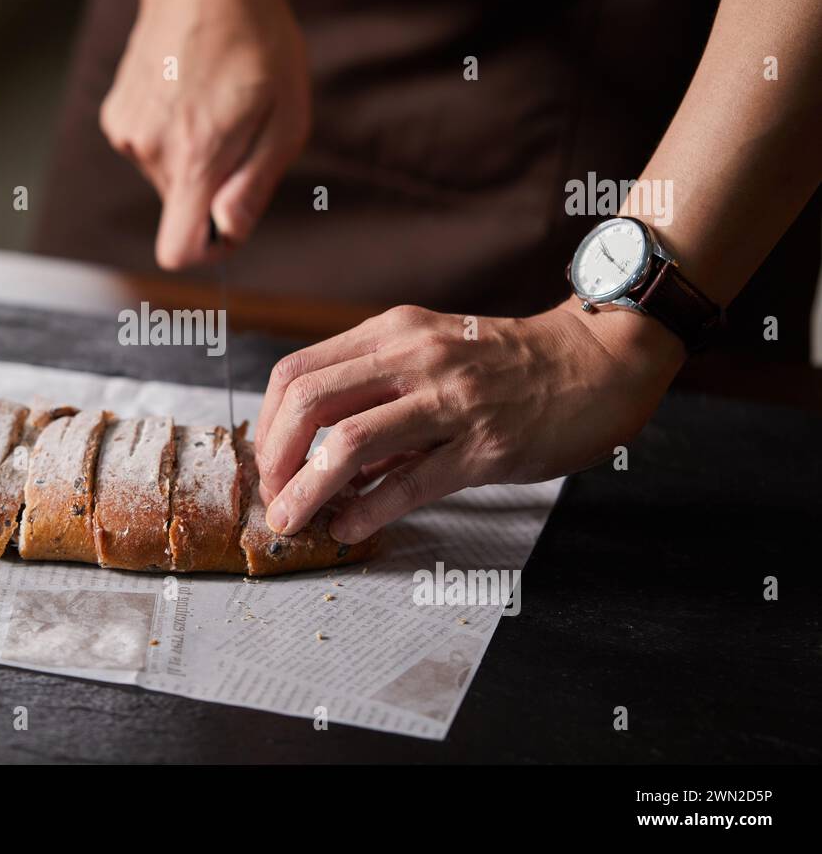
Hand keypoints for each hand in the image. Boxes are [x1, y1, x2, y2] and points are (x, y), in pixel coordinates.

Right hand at [101, 0, 309, 269]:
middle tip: (240, 134)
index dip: (208, 250)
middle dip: (211, 185)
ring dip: (193, 155)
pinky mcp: (115, 115)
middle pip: (179, 208)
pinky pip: (149, 148)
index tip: (226, 224)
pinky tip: (189, 92)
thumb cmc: (257, 44)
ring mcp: (126, 132)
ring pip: (165, 176)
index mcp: (193, 159)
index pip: (177, 250)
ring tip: (215, 104)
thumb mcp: (286, 120)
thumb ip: (254, 186)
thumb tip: (228, 231)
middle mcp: (149, 152)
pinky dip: (171, 133)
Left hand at [253, 300, 687, 542]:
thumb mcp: (429, 355)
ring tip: (294, 521)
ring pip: (349, 443)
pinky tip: (349, 529)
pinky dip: (368, 511)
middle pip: (308, 402)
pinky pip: (410, 483)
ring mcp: (450, 400)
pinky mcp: (485, 445)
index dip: (267, 425)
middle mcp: (414, 358)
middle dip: (275, 458)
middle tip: (274, 497)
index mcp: (391, 333)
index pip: (297, 373)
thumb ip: (375, 396)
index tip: (268, 462)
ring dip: (307, 491)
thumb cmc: (507, 365)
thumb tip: (317, 457)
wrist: (596, 362)